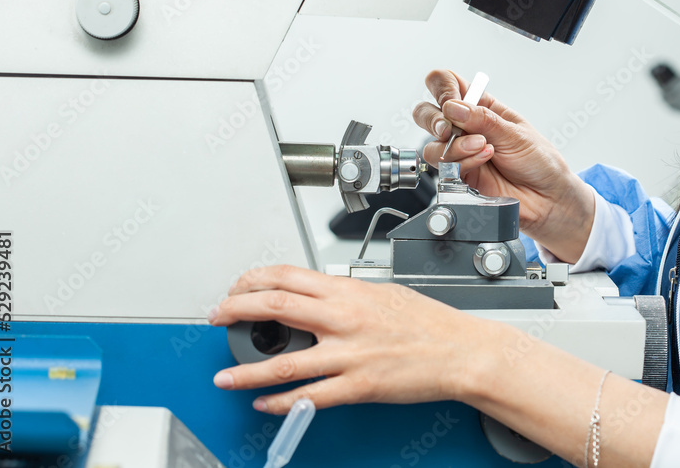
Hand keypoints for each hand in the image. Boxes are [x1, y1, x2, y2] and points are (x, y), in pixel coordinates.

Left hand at [208, 265, 503, 412]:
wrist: (460, 350)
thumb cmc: (428, 322)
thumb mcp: (383, 293)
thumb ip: (346, 295)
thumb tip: (316, 297)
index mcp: (348, 291)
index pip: (286, 276)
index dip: (252, 280)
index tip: (237, 288)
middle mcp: (343, 318)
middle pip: (274, 307)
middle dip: (236, 311)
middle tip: (218, 318)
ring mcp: (349, 354)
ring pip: (282, 363)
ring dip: (246, 370)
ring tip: (224, 375)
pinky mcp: (358, 385)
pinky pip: (309, 397)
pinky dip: (280, 403)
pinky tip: (265, 403)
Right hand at [413, 70, 594, 260]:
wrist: (546, 198)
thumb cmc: (539, 161)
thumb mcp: (515, 133)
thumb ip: (482, 120)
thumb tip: (452, 107)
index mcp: (481, 106)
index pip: (448, 84)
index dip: (443, 88)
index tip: (452, 103)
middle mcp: (465, 127)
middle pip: (427, 112)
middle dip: (434, 120)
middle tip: (449, 128)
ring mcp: (460, 152)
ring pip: (431, 144)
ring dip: (455, 146)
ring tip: (483, 148)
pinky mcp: (458, 176)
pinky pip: (444, 167)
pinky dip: (464, 163)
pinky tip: (484, 162)